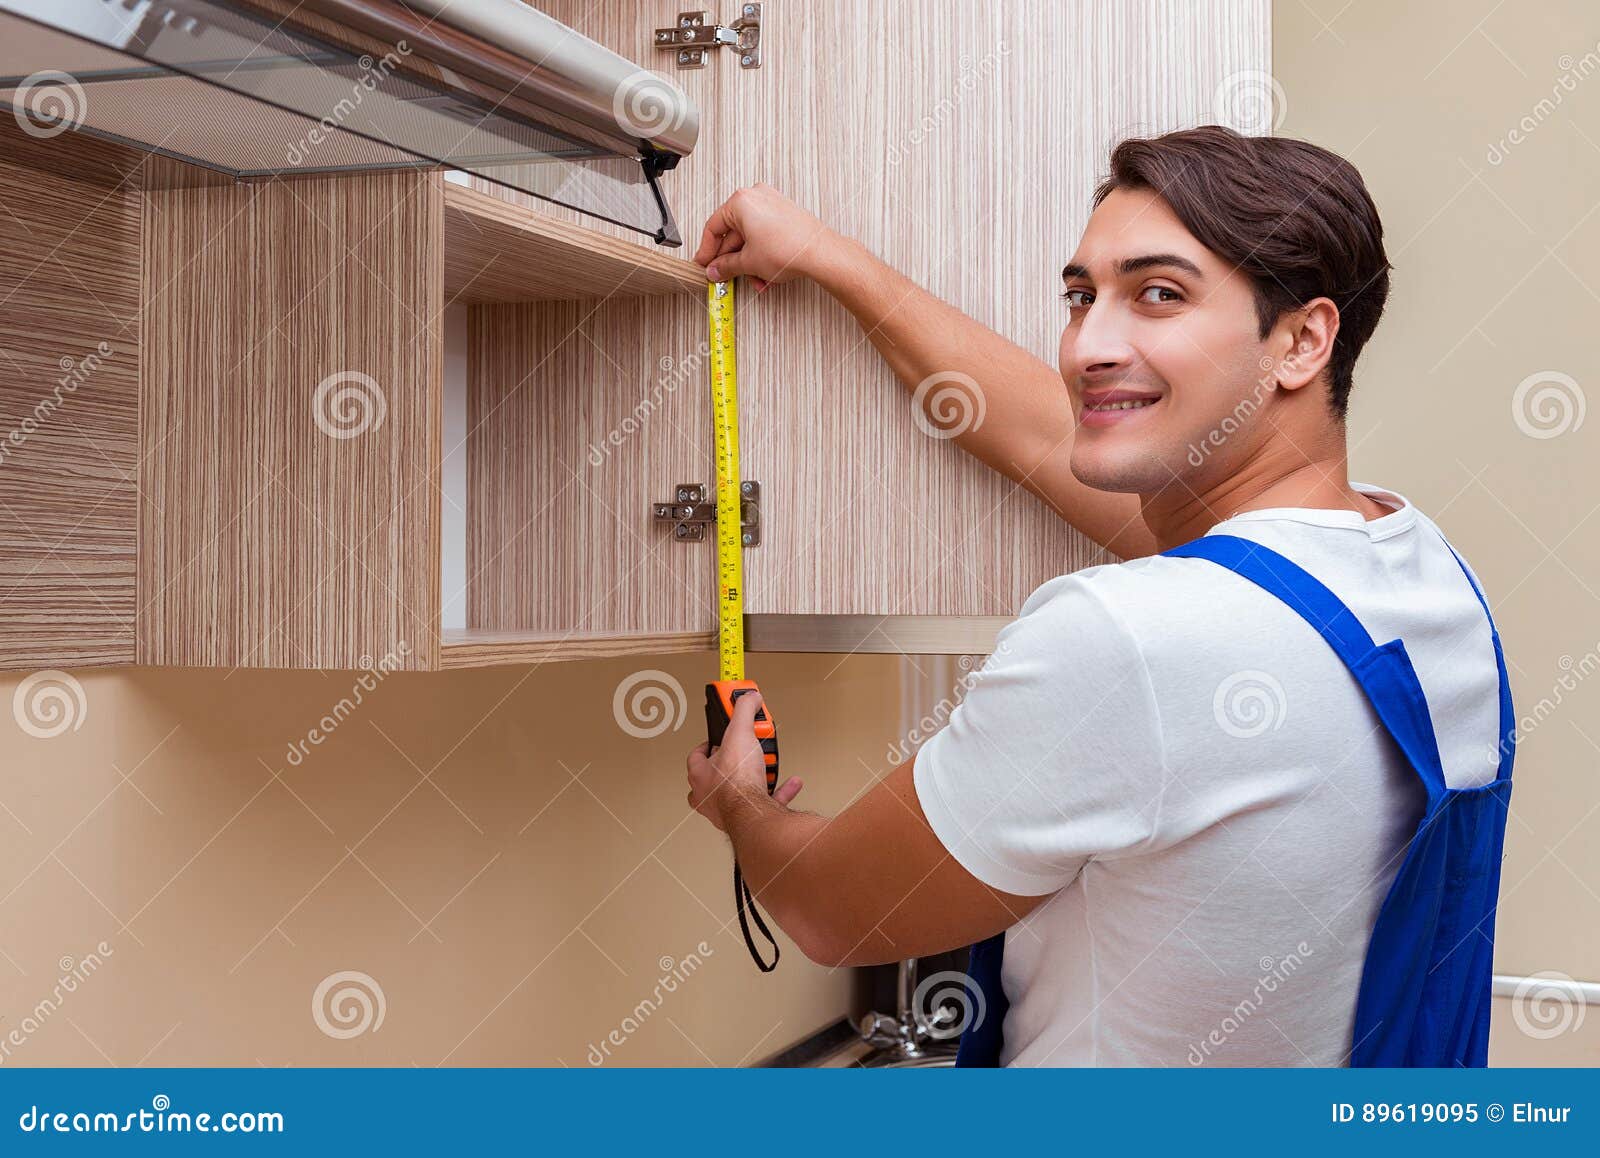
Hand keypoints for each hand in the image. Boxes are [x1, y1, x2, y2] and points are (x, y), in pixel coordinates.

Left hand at [686, 691, 802, 830]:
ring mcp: (729, 810)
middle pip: (721, 773)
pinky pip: (767, 801)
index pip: (697, 756)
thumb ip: (743, 711)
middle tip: (751, 747)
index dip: (710, 742)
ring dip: (758, 776)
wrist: (753, 813)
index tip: (723, 733)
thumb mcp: (739, 733)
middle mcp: (710, 796)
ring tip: (769, 762)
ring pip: (741, 790)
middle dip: (739, 759)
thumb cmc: (735, 782)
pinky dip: (781, 791)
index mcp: (699, 776)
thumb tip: (748, 697)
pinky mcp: (750, 818)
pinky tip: (791, 782)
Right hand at [694, 184, 843, 292]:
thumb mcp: (748, 262)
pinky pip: (764, 235)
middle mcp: (756, 197)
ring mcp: (772, 204)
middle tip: (725, 276)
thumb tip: (716, 269)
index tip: (704, 264)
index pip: (714, 227)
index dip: (706, 250)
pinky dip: (761, 254)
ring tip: (754, 279)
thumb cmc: (789, 248)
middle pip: (733, 233)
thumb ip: (726, 266)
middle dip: (731, 260)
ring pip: (750, 237)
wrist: (821, 253)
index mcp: (741, 201)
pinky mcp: (784, 215)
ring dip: (748, 262)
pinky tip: (765, 274)